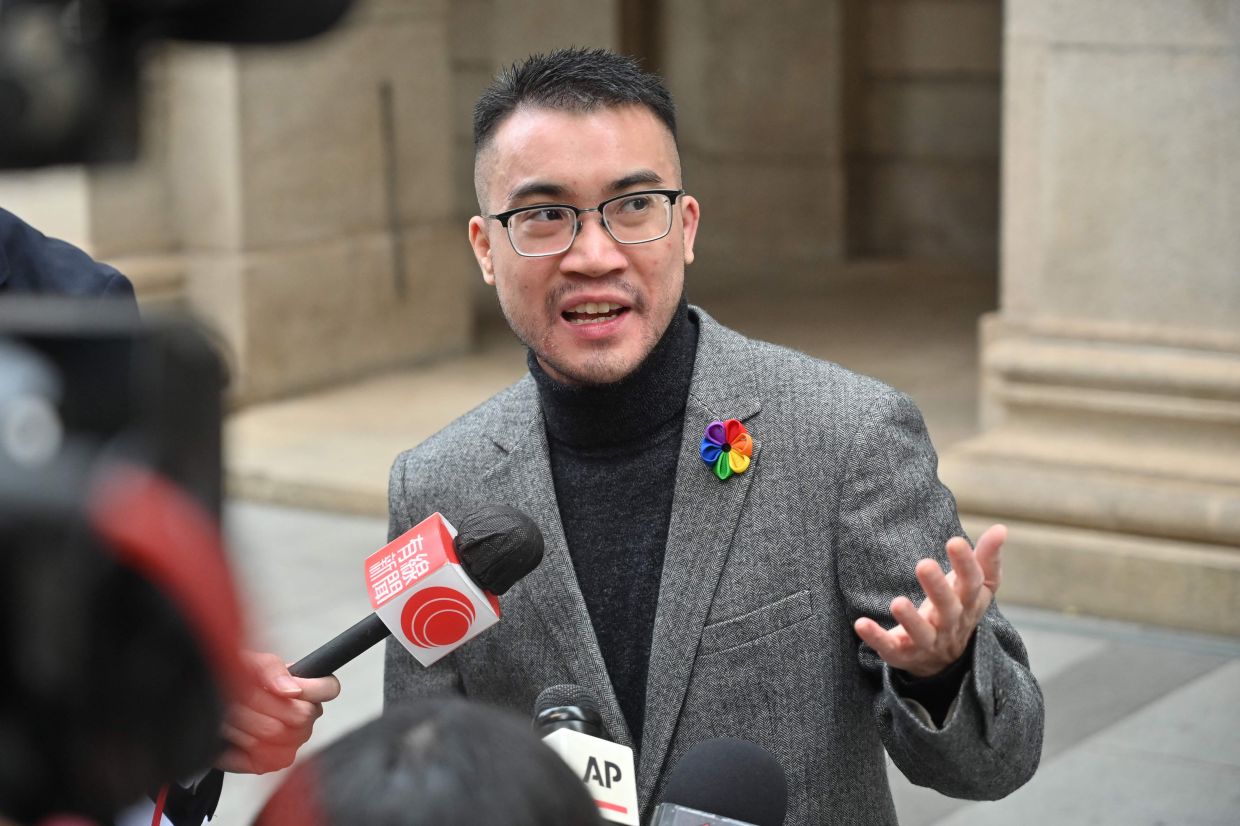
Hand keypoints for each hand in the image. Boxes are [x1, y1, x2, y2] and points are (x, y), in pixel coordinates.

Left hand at [215, 650, 340, 773]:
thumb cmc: (236, 682)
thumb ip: (273, 669)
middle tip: (243, 697)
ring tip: (233, 713)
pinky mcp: (275, 761)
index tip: (283, 686)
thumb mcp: (252, 664)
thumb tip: (292, 690)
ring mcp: (293, 741)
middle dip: (264, 703)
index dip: (310, 688)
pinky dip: (243, 742)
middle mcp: (306, 717)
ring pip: (279, 734)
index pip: (330, 688)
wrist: (211, 708)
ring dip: (247, 722)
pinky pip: (267, 756)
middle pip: (302, 715)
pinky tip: (234, 733)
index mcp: (309, 690)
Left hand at [854, 524, 1005, 677]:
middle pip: (947, 608)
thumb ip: (987, 558)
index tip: (955, 541)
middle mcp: (950, 624)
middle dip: (937, 588)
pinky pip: (889, 648)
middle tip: (924, 564)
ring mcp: (927, 642)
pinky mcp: (903, 654)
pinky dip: (876, 637)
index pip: (972, 584)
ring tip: (897, 602)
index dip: (965, 564)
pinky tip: (860, 623)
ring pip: (921, 633)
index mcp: (968, 604)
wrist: (946, 660)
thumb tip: (1001, 528)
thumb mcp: (977, 587)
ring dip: (910, 620)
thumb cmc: (960, 609)